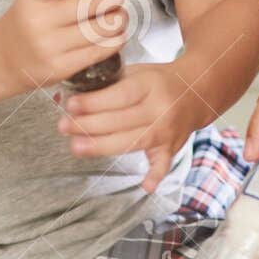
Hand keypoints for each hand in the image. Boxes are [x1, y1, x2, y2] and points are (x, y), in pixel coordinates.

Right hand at [0, 0, 127, 93]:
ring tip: (119, 16)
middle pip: (92, 3)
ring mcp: (49, 47)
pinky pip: (99, 52)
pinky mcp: (60, 69)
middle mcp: (38, 21)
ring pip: (102, 29)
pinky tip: (116, 35)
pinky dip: (115, 41)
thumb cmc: (27, 19)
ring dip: (119, 19)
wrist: (3, 59)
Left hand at [58, 61, 199, 191]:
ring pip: (132, 142)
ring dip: (102, 147)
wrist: (195, 91)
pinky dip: (156, 176)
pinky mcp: (171, 147)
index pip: (118, 95)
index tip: (71, 105)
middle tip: (64, 127)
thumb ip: (105, 84)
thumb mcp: (135, 72)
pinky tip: (146, 186)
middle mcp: (159, 108)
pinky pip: (164, 163)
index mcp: (149, 85)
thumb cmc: (157, 81)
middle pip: (120, 121)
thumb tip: (65, 96)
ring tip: (76, 147)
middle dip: (88, 125)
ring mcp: (166, 130)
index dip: (93, 102)